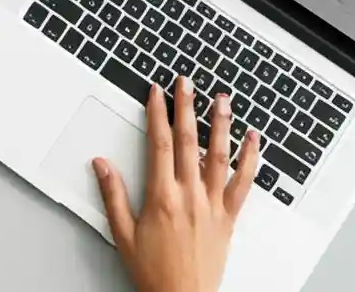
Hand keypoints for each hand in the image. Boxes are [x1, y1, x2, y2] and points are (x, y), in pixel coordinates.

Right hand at [93, 77, 259, 291]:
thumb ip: (113, 195)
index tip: (156, 93)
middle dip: (186, 107)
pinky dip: (251, 159)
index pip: (160, 144)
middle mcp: (190, 197)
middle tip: (186, 83)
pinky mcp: (229, 217)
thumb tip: (101, 165)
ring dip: (221, 124)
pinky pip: (244, 183)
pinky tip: (253, 139)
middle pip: (189, 141)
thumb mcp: (123, 234)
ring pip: (219, 156)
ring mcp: (213, 205)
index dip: (157, 114)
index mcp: (162, 198)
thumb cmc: (153, 272)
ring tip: (221, 99)